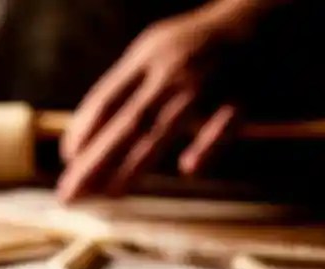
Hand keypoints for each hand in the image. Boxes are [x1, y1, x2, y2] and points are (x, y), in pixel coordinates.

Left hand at [57, 3, 256, 201]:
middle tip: (70, 193)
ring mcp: (207, 85)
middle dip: (96, 160)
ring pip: (167, 128)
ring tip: (109, 193)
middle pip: (128, 122)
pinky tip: (189, 169)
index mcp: (146, 59)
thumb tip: (79, 138)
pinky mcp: (242, 96)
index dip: (83, 132)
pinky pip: (225, 124)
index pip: (105, 99)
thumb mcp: (150, 51)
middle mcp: (172, 72)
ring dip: (137, 163)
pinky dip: (208, 145)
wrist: (257, 16)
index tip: (67, 162)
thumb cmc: (193, 43)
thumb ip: (119, 88)